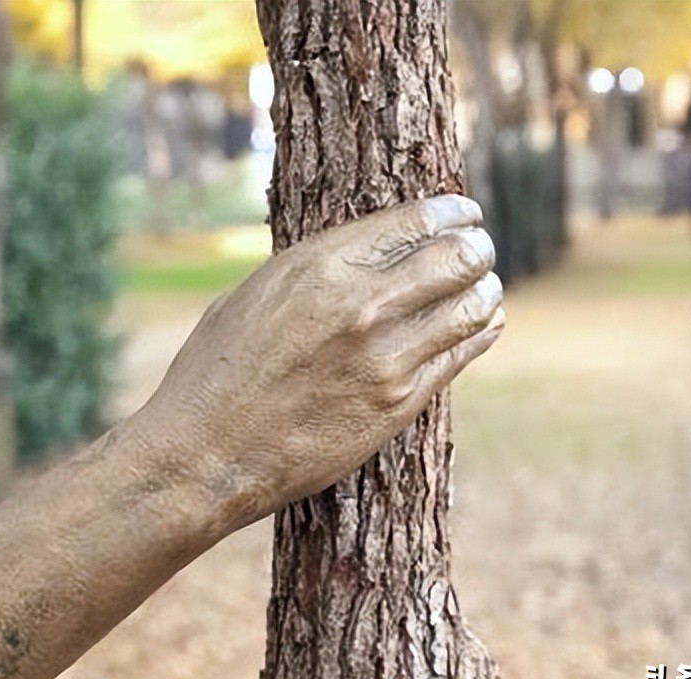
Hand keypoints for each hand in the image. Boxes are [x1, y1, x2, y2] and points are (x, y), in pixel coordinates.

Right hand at [130, 195, 503, 530]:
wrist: (207, 454)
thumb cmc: (217, 370)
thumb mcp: (256, 293)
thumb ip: (314, 268)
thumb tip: (363, 250)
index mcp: (320, 265)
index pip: (420, 220)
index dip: (454, 213)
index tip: (465, 214)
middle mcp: (362, 304)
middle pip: (459, 257)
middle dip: (475, 248)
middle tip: (478, 250)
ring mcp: (386, 357)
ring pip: (473, 306)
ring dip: (484, 291)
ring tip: (483, 287)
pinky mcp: (399, 403)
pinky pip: (462, 355)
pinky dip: (480, 333)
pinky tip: (483, 324)